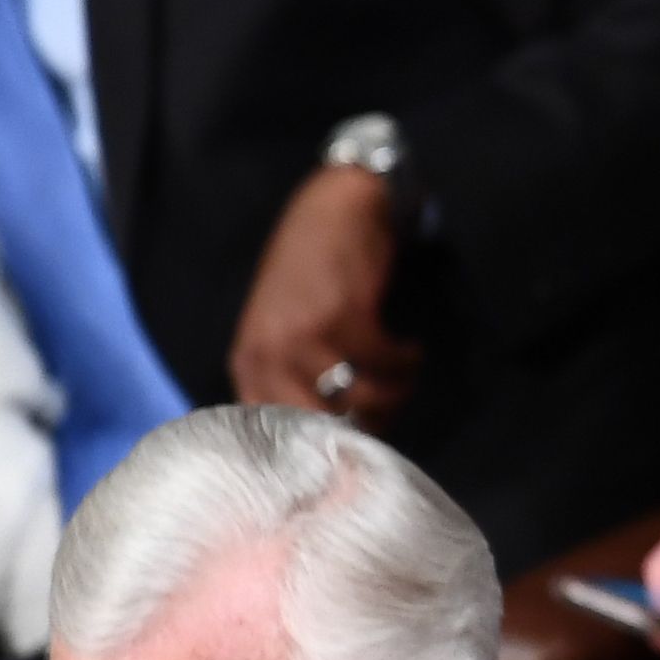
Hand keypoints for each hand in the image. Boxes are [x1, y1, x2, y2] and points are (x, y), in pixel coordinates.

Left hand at [227, 163, 420, 429]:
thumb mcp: (283, 334)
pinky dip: (405, 361)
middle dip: (364, 426)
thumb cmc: (311, 275)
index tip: (355, 448)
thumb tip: (330, 443)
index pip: (276, 433)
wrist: (336, 209)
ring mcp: (303, 335)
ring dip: (394, 393)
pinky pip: (385, 364)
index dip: (319, 449)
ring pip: (362, 399)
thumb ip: (291, 384)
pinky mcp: (342, 316)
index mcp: (249, 364)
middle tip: (387, 412)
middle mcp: (269, 354)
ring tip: (403, 373)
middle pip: (324, 426)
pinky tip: (409, 348)